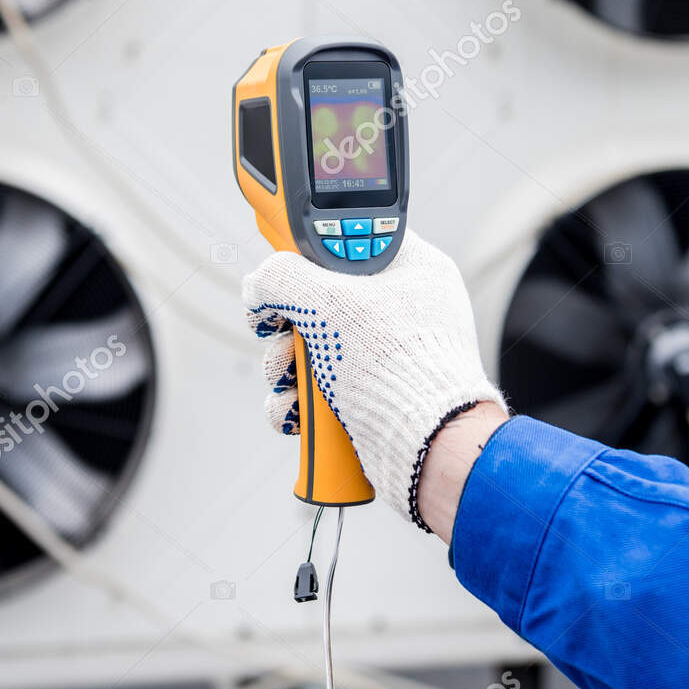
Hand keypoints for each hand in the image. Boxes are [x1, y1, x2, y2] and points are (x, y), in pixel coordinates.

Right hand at [242, 233, 507, 528]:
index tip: (278, 264)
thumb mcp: (329, 303)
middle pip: (319, 299)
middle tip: (280, 333)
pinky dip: (299, 401)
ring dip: (285, 368)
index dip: (307, 251)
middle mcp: (401, 309)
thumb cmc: (398, 367)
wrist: (430, 448)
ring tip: (288, 381)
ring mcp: (387, 356)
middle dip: (287, 325)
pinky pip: (320, 388)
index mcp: (409, 268)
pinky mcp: (372, 396)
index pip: (348, 239)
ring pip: (313, 348)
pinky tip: (295, 410)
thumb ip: (284, 278)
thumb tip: (258, 283)